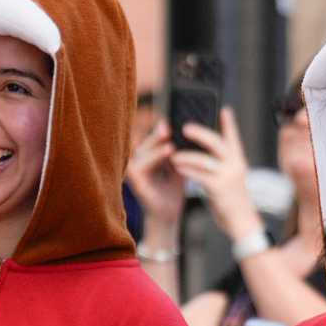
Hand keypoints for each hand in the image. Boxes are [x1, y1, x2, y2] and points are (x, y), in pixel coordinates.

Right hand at [126, 120, 186, 235]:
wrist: (169, 213)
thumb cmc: (174, 187)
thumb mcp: (179, 162)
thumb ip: (181, 147)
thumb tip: (194, 126)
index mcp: (146, 153)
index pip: (154, 134)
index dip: (164, 124)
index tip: (176, 112)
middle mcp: (136, 158)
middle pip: (148, 139)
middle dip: (160, 130)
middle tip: (172, 120)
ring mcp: (132, 168)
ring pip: (145, 148)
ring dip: (158, 140)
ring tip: (171, 132)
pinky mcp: (133, 178)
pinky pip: (144, 162)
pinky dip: (157, 155)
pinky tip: (170, 149)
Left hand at [169, 109, 263, 241]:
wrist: (242, 223)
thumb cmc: (233, 200)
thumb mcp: (232, 179)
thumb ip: (222, 165)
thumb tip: (204, 153)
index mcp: (239, 161)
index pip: (234, 138)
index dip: (229, 123)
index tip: (224, 109)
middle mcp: (235, 165)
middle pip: (217, 143)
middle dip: (200, 133)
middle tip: (185, 127)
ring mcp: (228, 176)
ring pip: (203, 159)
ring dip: (186, 156)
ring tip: (174, 154)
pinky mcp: (219, 188)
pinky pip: (198, 175)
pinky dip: (187, 170)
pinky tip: (177, 168)